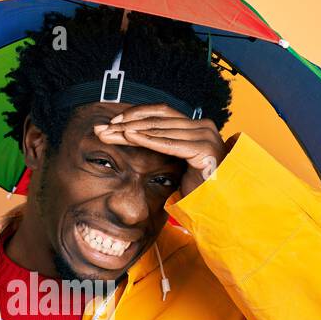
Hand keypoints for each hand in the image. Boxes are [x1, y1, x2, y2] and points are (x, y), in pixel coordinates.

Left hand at [92, 103, 232, 197]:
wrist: (218, 206)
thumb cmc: (196, 187)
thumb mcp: (177, 161)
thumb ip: (165, 145)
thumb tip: (137, 135)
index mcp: (197, 126)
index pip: (162, 113)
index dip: (135, 114)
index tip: (112, 122)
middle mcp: (203, 127)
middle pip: (157, 120)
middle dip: (127, 124)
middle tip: (102, 128)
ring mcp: (205, 137)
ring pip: (160, 130)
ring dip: (131, 131)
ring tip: (110, 133)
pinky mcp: (204, 150)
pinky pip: (169, 144)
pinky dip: (147, 140)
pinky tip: (129, 137)